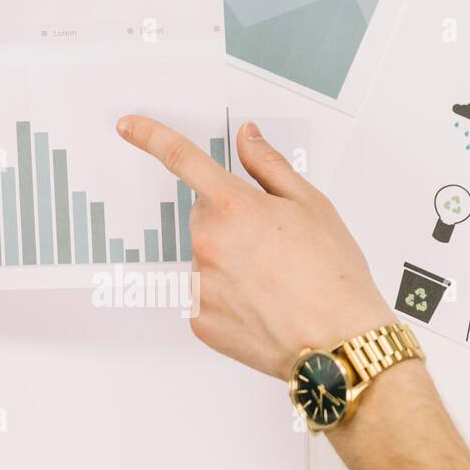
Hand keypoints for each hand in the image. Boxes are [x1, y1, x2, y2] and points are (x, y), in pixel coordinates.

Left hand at [116, 116, 387, 378]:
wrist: (341, 344)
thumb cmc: (334, 276)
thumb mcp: (312, 205)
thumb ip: (269, 166)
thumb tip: (247, 137)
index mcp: (233, 207)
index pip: (182, 159)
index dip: (150, 136)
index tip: (128, 125)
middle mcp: (207, 242)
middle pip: (204, 216)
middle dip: (231, 221)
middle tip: (273, 245)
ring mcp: (199, 282)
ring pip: (205, 257)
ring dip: (230, 262)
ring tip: (274, 282)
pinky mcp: (198, 317)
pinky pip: (206, 295)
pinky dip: (228, 297)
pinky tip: (261, 306)